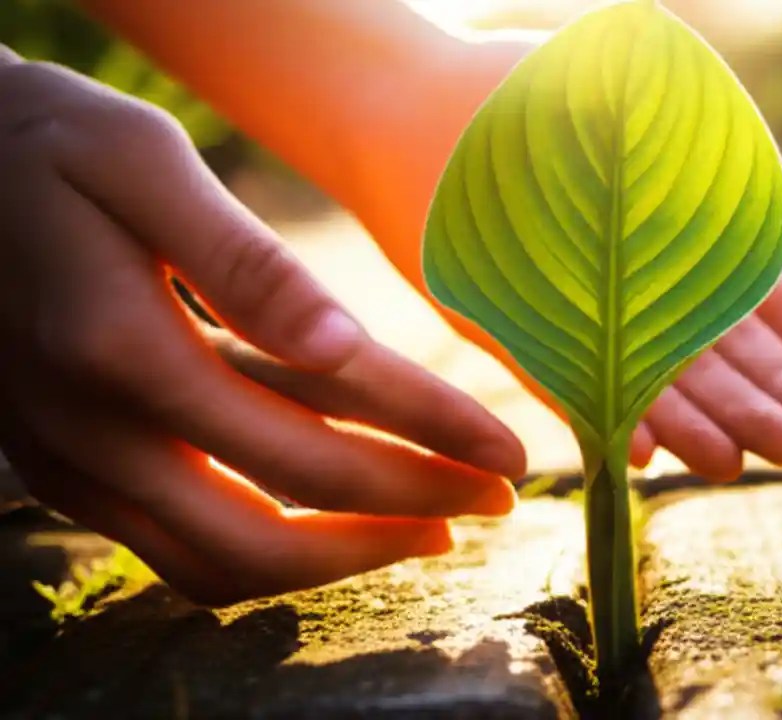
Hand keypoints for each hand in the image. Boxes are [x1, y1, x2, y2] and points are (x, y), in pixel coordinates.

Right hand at [0, 49, 524, 603]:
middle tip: (497, 500)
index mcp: (124, 347)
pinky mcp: (64, 472)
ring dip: (340, 558)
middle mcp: (94, 429)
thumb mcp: (141, 161)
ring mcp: (71, 464)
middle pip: (280, 522)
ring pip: (224, 563)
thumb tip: (344, 348)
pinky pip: (178, 553)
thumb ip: (242, 262)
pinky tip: (333, 521)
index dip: (430, 440)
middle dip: (406, 514)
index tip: (512, 453)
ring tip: (430, 527)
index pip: (319, 422)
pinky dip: (271, 553)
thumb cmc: (48, 146)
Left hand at [359, 31, 781, 480]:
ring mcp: (586, 311)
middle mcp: (640, 277)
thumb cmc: (532, 98)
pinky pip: (575, 384)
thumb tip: (741, 230)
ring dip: (711, 418)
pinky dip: (611, 417)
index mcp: (675, 229)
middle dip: (772, 389)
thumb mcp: (631, 126)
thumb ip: (690, 175)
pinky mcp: (523, 335)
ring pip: (660, 373)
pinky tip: (646, 457)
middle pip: (719, 343)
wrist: (420, 105)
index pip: (752, 285)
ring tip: (765, 457)